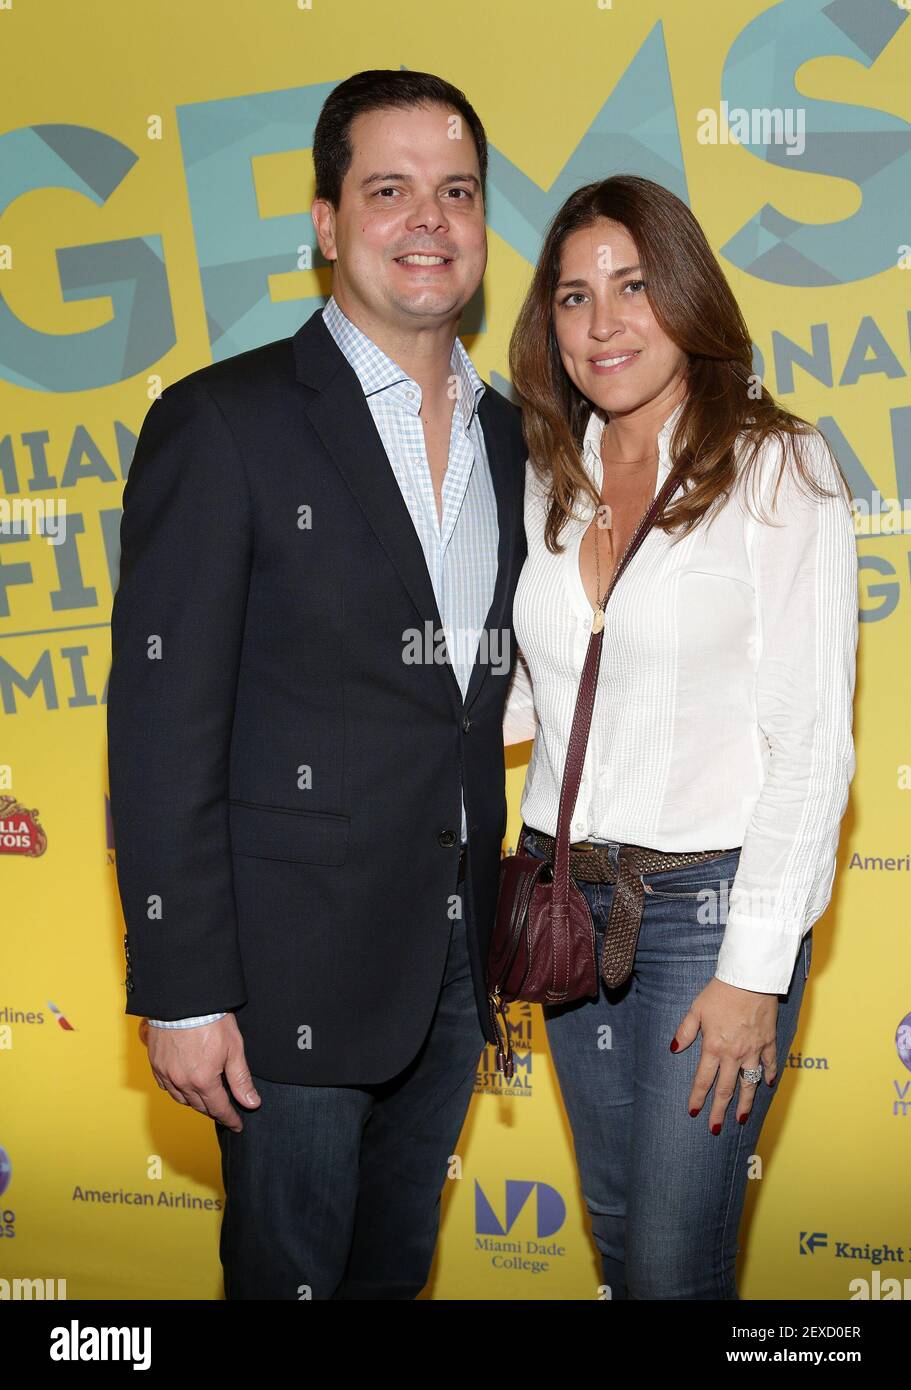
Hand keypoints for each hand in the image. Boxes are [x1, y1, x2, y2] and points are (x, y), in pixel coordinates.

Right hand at [144, 1013, 260, 1132]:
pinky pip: (165, 1086)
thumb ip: (241, 1079)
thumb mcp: (234, 1049)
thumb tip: (251, 1103)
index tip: (237, 1124)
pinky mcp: (155, 1063)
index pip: (219, 1108)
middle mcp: (181, 1081)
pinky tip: (184, 1087)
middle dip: (214, 1111)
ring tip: (206, 1100)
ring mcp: (165, 1073)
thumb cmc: (211, 1019)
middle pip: (200, 1106)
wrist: (184, 999)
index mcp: (203, 1080)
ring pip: (181, 1099)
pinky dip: (177, 1091)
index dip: (230, 1118)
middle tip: (224, 1111)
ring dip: (195, 1102)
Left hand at [670, 977, 777, 1131]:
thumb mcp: (696, 1009)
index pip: (703, 1080)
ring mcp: (754, 1050)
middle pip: (726, 1089)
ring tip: (741, 1119)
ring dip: (745, 1103)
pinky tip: (766, 1085)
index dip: (697, 1098)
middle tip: (714, 1129)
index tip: (693, 1112)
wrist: (750, 979)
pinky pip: (770, 1064)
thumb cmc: (720, 992)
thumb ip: (685, 1031)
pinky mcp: (769, 1042)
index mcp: (714, 1047)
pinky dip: (768, 1075)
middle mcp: (734, 1054)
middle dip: (719, 1111)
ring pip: (749, 1083)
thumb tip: (674, 1049)